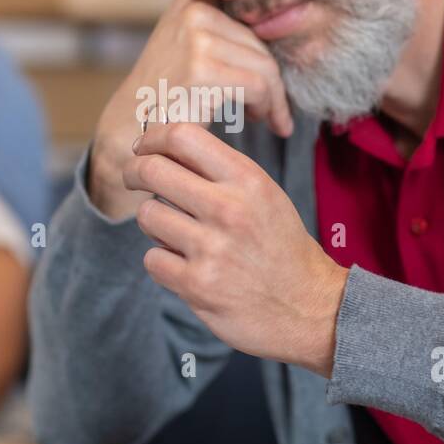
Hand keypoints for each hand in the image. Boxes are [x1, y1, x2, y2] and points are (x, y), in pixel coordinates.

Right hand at [89, 0, 292, 219]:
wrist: (131, 129)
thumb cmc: (168, 94)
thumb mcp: (190, 46)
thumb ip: (225, 31)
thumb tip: (285, 28)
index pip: (252, 20)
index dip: (262, 52)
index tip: (268, 79)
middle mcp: (193, 9)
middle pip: (261, 43)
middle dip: (272, 79)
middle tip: (272, 109)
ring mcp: (196, 37)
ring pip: (265, 65)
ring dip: (274, 97)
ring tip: (269, 117)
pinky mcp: (201, 69)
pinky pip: (259, 86)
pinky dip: (269, 108)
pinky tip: (264, 122)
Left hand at [124, 121, 348, 376]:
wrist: (310, 307)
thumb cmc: (281, 246)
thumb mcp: (264, 195)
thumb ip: (220, 172)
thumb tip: (165, 147)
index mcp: (247, 180)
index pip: (183, 136)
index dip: (152, 137)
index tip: (144, 147)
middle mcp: (228, 209)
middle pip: (152, 170)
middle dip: (134, 172)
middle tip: (134, 178)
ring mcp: (211, 249)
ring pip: (148, 215)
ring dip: (154, 222)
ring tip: (176, 231)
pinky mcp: (197, 285)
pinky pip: (152, 259)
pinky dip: (162, 262)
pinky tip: (185, 264)